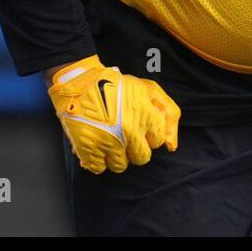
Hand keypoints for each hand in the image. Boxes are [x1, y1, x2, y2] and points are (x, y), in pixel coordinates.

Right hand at [47, 55, 180, 173]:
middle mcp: (131, 132)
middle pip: (141, 158)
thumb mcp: (149, 89)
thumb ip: (169, 114)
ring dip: (116, 156)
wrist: (80, 82)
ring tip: (109, 140)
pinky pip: (99, 168)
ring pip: (121, 166)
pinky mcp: (89, 149)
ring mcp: (110, 142)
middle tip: (125, 137)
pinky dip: (98, 161)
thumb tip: (171, 145)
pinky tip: (97, 145)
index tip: (139, 128)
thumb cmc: (117, 84)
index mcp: (147, 117)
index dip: (148, 135)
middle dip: (135, 149)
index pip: (157, 141)